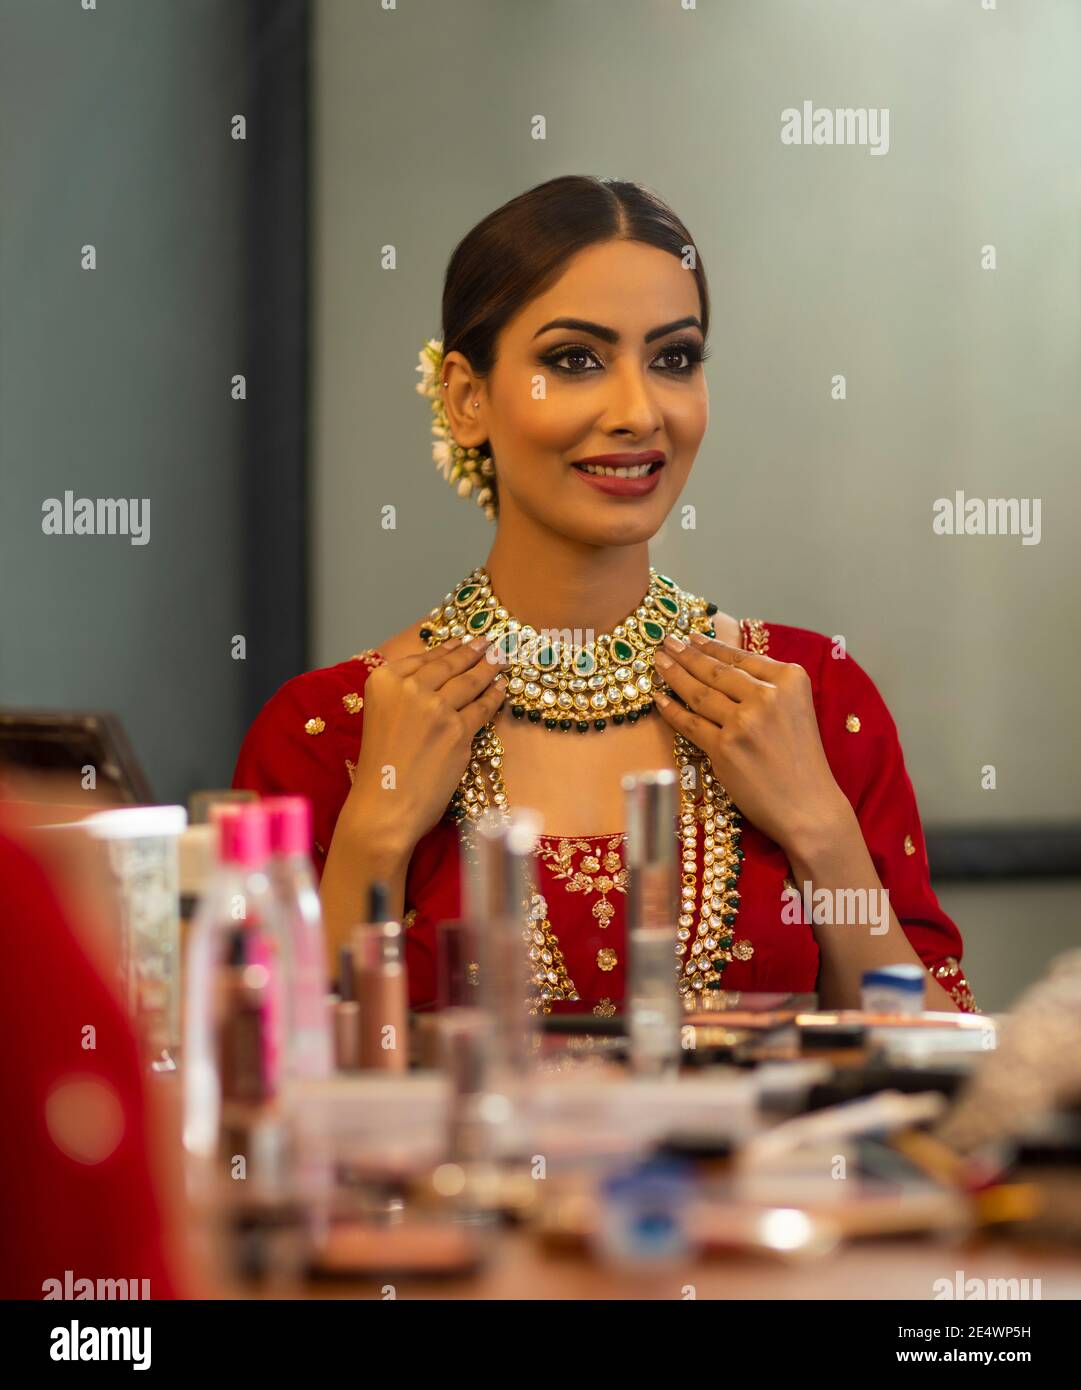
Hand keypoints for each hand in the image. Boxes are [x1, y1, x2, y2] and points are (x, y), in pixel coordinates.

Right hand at [343, 636, 507, 853]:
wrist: (384, 806)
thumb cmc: (379, 769)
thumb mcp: (380, 717)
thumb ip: (402, 694)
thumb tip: (436, 677)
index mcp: (383, 682)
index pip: (422, 659)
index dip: (446, 650)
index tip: (461, 642)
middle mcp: (409, 688)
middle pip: (449, 666)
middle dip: (473, 652)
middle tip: (489, 643)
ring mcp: (437, 709)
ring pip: (469, 682)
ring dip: (489, 667)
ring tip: (500, 658)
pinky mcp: (459, 731)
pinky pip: (482, 707)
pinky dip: (495, 696)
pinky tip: (501, 687)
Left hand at [652, 632, 851, 856]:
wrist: (809, 806)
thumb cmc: (802, 761)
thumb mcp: (796, 709)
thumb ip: (768, 686)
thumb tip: (724, 665)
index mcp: (790, 680)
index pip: (741, 658)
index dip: (711, 646)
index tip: (692, 638)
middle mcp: (768, 696)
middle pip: (716, 671)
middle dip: (686, 655)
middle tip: (667, 643)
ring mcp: (744, 722)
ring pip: (699, 693)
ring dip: (673, 675)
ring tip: (658, 664)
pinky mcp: (725, 748)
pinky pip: (690, 723)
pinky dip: (671, 710)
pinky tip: (659, 699)